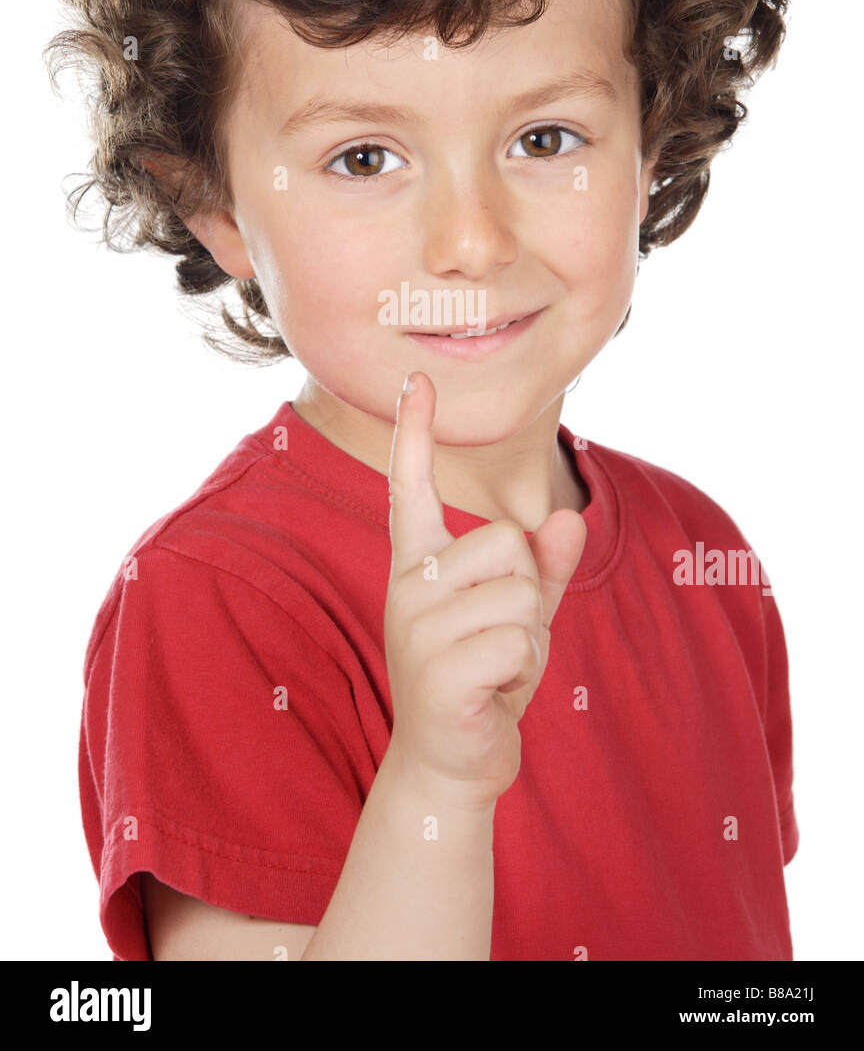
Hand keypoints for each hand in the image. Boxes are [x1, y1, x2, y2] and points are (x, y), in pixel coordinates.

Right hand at [383, 369, 586, 811]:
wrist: (453, 766)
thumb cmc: (485, 682)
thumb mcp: (521, 618)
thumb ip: (545, 570)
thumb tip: (567, 518)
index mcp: (421, 565)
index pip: (412, 487)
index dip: (415, 433)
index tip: (416, 380)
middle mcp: (409, 586)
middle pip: (506, 541)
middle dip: (528, 593)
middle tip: (501, 641)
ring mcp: (417, 627)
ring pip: (519, 591)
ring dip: (531, 638)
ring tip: (499, 670)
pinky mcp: (436, 669)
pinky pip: (518, 639)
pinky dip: (526, 669)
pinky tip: (495, 693)